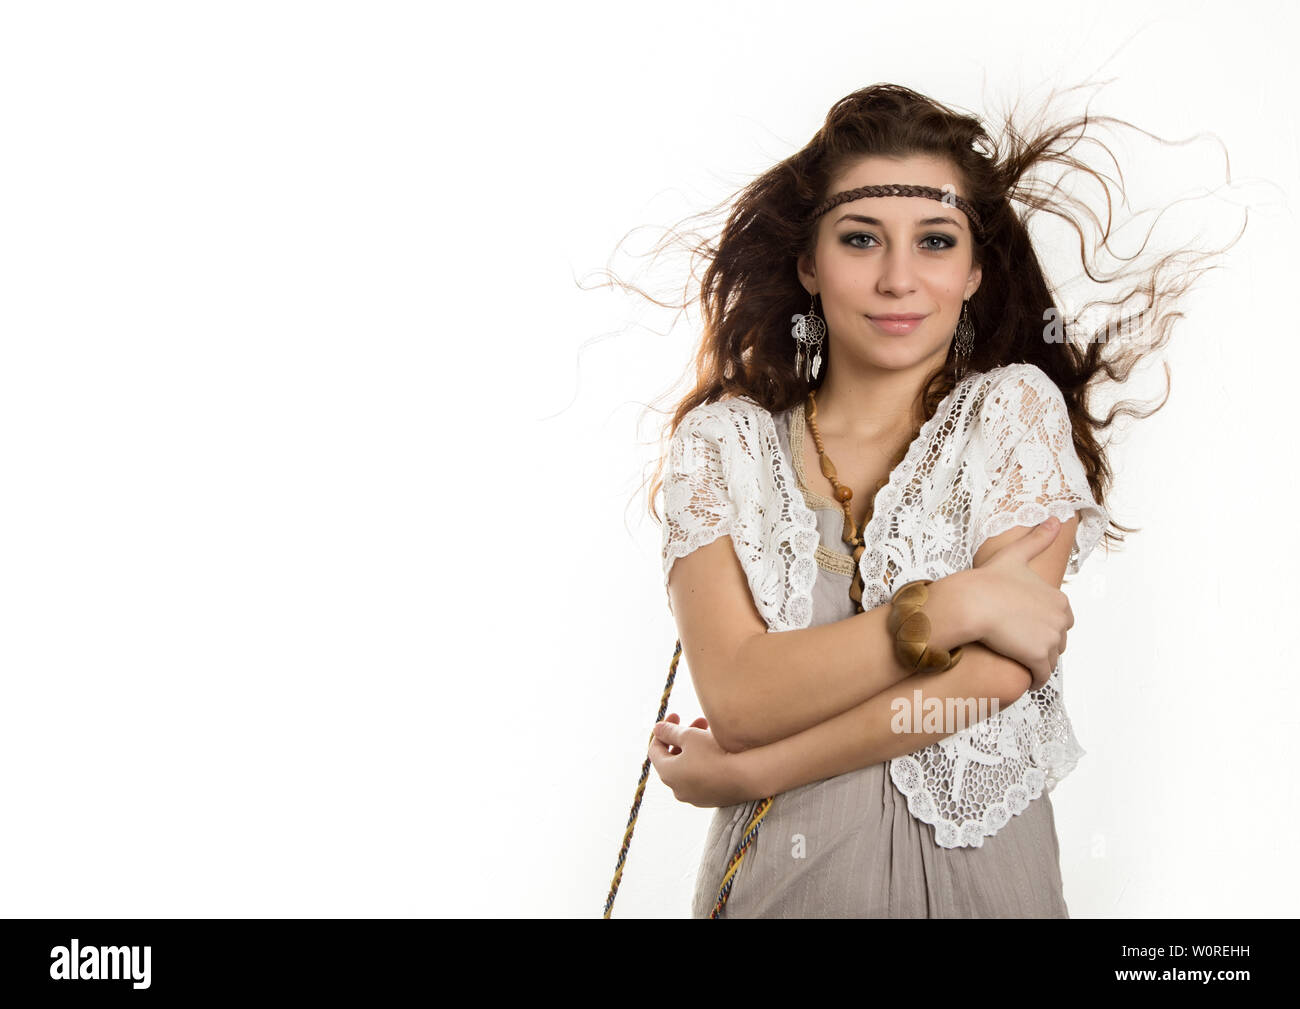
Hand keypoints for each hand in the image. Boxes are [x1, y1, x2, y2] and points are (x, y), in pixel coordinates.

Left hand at [647, 713, 762, 807]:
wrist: (747, 777)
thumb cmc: (715, 754)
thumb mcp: (689, 736)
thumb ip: (669, 732)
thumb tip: (657, 729)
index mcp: (667, 773)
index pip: (654, 750)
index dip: (662, 731)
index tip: (676, 715)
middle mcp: (677, 789)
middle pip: (673, 758)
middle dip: (682, 737)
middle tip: (698, 721)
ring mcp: (694, 797)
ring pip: (688, 768)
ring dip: (694, 749)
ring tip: (710, 732)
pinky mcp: (711, 799)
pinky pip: (701, 778)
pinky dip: (704, 763)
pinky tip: (717, 750)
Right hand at [970, 517, 1073, 687]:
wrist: (970, 603)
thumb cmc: (987, 580)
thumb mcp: (1015, 555)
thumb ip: (1038, 539)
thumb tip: (1056, 518)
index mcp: (1059, 599)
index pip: (1059, 620)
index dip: (1041, 624)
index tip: (1023, 626)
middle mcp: (1061, 619)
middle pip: (1057, 640)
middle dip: (1041, 644)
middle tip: (1018, 645)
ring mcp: (1051, 639)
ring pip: (1049, 659)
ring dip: (1037, 662)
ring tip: (1018, 661)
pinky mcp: (1039, 658)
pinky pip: (1042, 676)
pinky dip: (1035, 679)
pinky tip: (1024, 678)